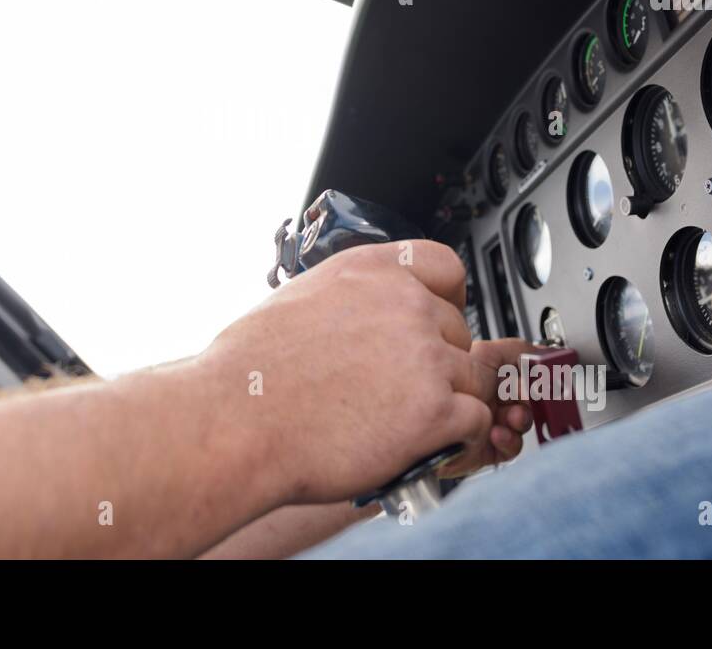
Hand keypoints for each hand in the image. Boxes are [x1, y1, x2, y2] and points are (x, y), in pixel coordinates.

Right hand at [200, 239, 496, 505]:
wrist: (235, 423)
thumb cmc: (251, 373)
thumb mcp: (301, 300)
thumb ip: (350, 300)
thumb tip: (365, 316)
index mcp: (371, 270)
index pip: (447, 267)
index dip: (446, 300)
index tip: (433, 324)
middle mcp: (405, 304)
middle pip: (459, 330)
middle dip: (438, 362)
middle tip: (401, 391)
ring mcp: (425, 356)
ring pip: (472, 378)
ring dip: (448, 402)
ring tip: (406, 424)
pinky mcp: (435, 410)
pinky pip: (476, 420)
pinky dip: (457, 438)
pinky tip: (424, 445)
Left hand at [435, 337, 538, 477]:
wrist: (423, 420)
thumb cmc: (444, 381)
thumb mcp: (486, 355)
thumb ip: (516, 350)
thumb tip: (542, 350)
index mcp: (494, 376)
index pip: (528, 375)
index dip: (539, 376)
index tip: (547, 376)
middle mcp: (494, 399)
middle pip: (530, 400)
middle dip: (531, 398)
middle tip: (527, 396)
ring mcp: (492, 422)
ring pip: (523, 424)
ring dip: (520, 419)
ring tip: (511, 416)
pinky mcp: (489, 447)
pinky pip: (511, 446)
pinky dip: (509, 439)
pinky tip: (497, 432)